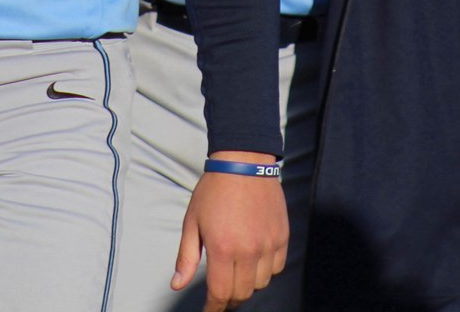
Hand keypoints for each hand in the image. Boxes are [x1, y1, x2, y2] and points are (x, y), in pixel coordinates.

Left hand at [174, 153, 288, 310]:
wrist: (243, 162)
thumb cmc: (213, 191)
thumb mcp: (192, 222)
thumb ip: (186, 257)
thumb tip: (177, 284)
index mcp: (222, 249)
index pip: (220, 293)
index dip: (214, 308)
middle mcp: (248, 251)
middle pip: (242, 293)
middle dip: (229, 299)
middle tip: (221, 294)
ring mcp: (268, 244)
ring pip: (261, 283)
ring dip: (247, 285)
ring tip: (237, 274)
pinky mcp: (282, 237)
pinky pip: (276, 268)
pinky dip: (265, 271)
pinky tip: (254, 261)